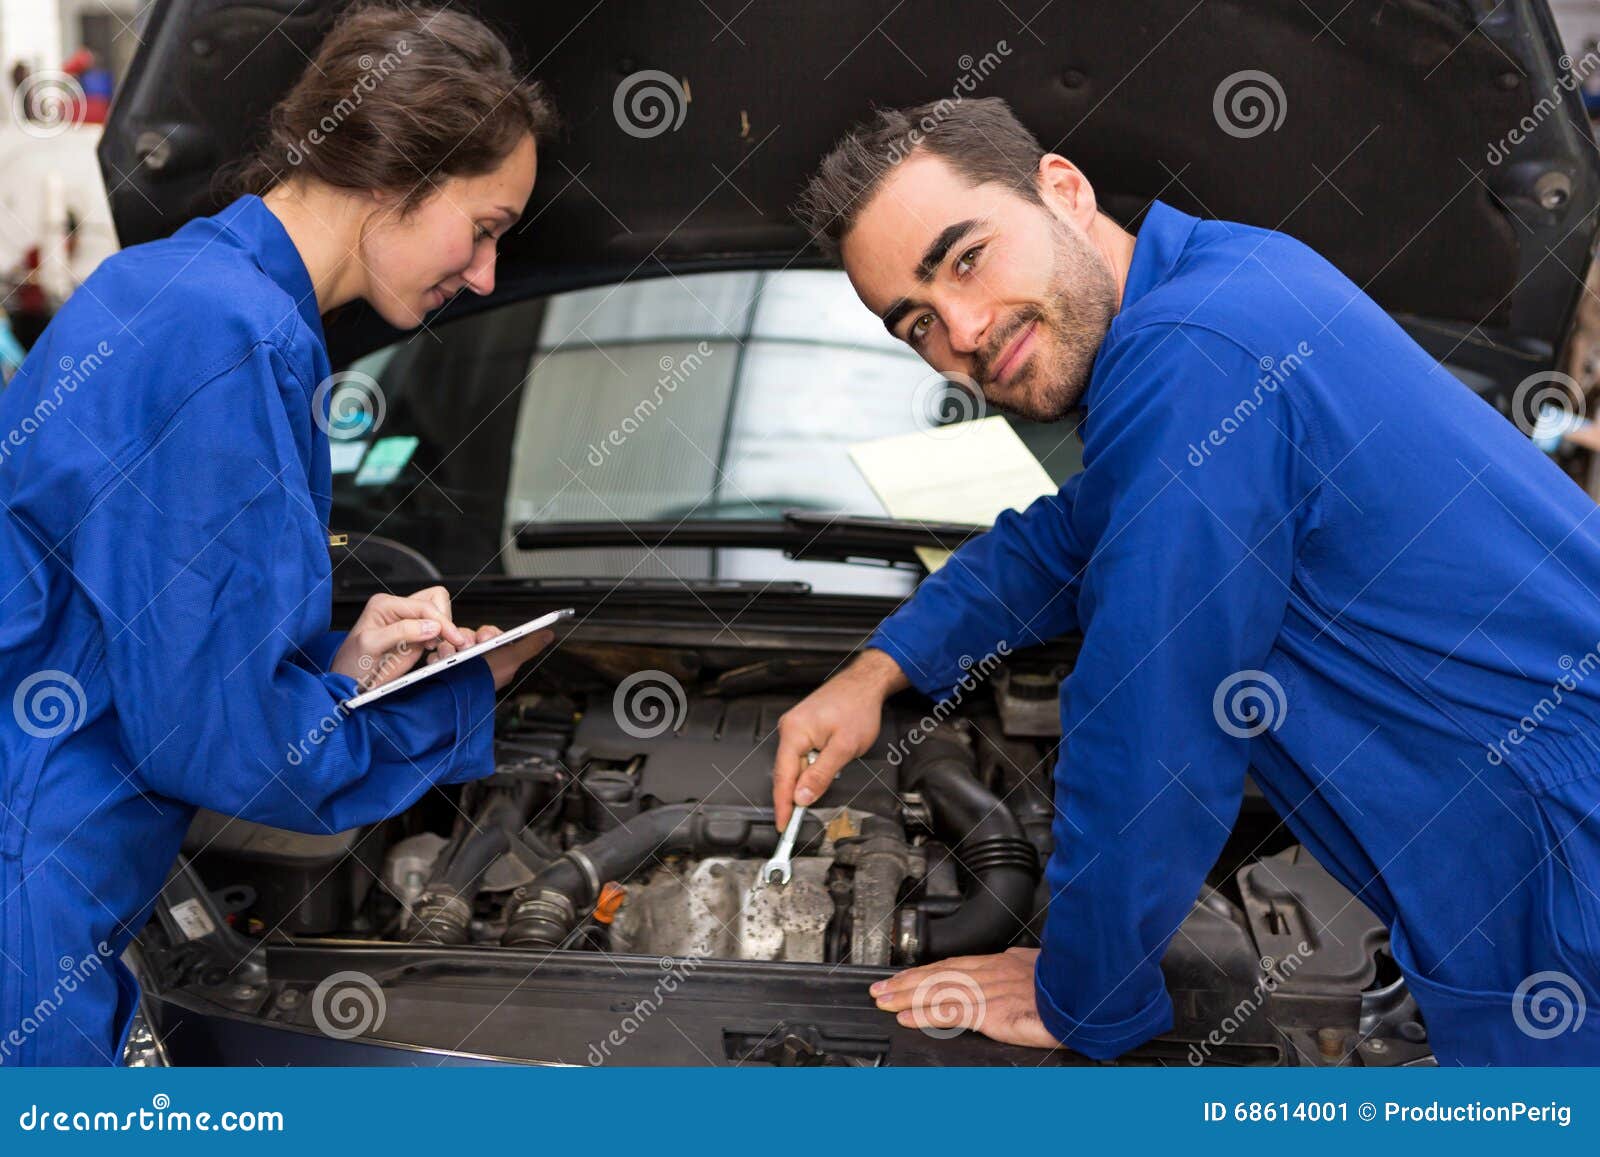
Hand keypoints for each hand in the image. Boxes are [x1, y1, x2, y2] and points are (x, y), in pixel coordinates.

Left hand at [330, 585, 470, 691]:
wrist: (349, 684)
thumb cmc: (352, 664)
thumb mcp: (371, 645)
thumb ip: (402, 632)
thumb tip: (432, 626)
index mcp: (386, 604)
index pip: (424, 605)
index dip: (441, 621)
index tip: (453, 637)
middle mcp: (399, 611)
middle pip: (436, 602)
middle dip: (445, 622)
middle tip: (447, 642)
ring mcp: (409, 625)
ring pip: (440, 616)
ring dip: (445, 632)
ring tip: (439, 649)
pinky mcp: (416, 639)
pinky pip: (438, 633)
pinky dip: (442, 642)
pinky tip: (435, 654)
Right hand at [423, 622, 555, 690]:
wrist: (459, 699)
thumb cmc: (487, 680)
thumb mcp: (511, 660)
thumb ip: (529, 646)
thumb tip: (548, 634)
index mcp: (493, 652)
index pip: (489, 633)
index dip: (487, 633)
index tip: (486, 637)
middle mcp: (476, 655)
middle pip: (469, 635)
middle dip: (466, 639)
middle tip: (466, 647)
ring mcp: (458, 659)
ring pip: (452, 641)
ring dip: (451, 647)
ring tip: (451, 656)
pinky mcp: (442, 665)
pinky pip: (437, 653)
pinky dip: (437, 657)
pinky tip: (439, 662)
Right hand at [771, 648, 907, 827]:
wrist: (864, 684)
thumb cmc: (857, 708)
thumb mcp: (843, 748)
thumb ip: (820, 775)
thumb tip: (801, 797)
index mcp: (794, 732)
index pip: (783, 777)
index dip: (783, 805)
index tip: (783, 825)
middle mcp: (789, 728)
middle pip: (787, 772)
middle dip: (794, 795)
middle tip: (797, 820)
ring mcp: (795, 727)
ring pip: (795, 764)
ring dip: (806, 779)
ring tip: (823, 781)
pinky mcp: (803, 728)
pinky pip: (801, 755)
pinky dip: (809, 768)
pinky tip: (823, 769)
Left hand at [869, 948, 1060, 1047]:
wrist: (1088, 995)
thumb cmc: (1073, 987)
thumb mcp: (1041, 972)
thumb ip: (1021, 972)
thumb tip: (1012, 968)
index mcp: (1003, 963)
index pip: (954, 965)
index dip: (926, 971)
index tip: (905, 976)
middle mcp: (991, 973)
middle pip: (938, 974)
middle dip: (906, 981)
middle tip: (880, 988)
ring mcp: (989, 991)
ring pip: (937, 991)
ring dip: (906, 996)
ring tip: (883, 1001)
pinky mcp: (992, 1012)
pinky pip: (950, 1012)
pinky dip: (925, 1014)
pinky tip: (907, 1017)